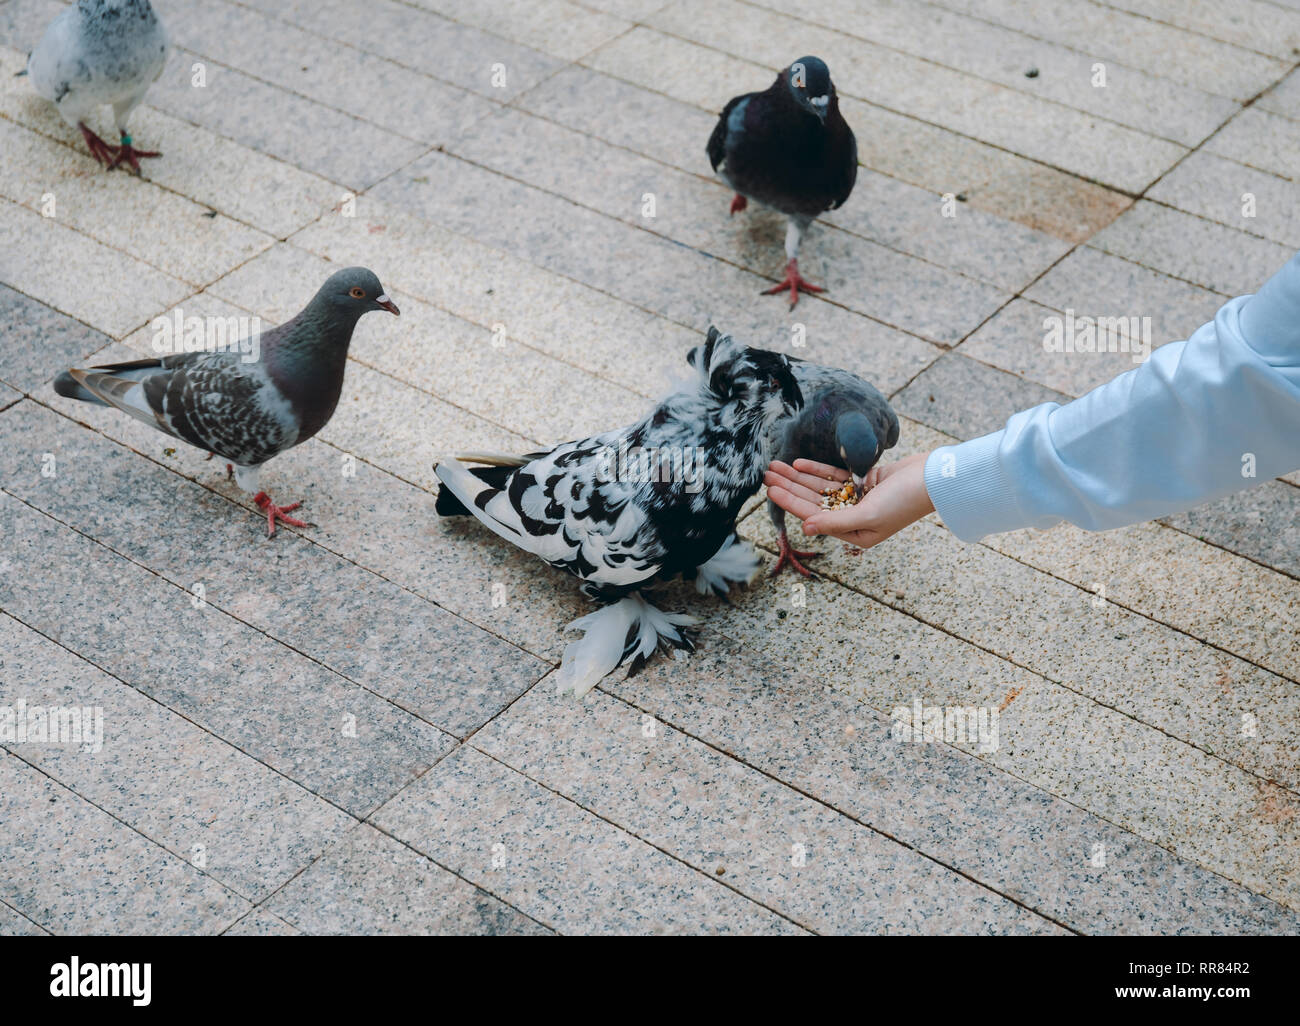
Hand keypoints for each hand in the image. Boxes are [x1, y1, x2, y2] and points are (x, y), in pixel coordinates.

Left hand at [764, 452, 934, 549]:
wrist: (935, 478)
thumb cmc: (904, 501)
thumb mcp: (868, 515)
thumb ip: (835, 523)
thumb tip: (805, 528)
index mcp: (855, 534)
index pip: (814, 516)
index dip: (790, 502)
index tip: (771, 490)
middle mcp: (855, 518)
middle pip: (813, 501)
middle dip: (790, 487)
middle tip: (766, 474)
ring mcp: (859, 499)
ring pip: (821, 487)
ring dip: (799, 477)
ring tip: (776, 466)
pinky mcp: (865, 481)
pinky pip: (835, 477)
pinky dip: (817, 470)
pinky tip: (798, 463)